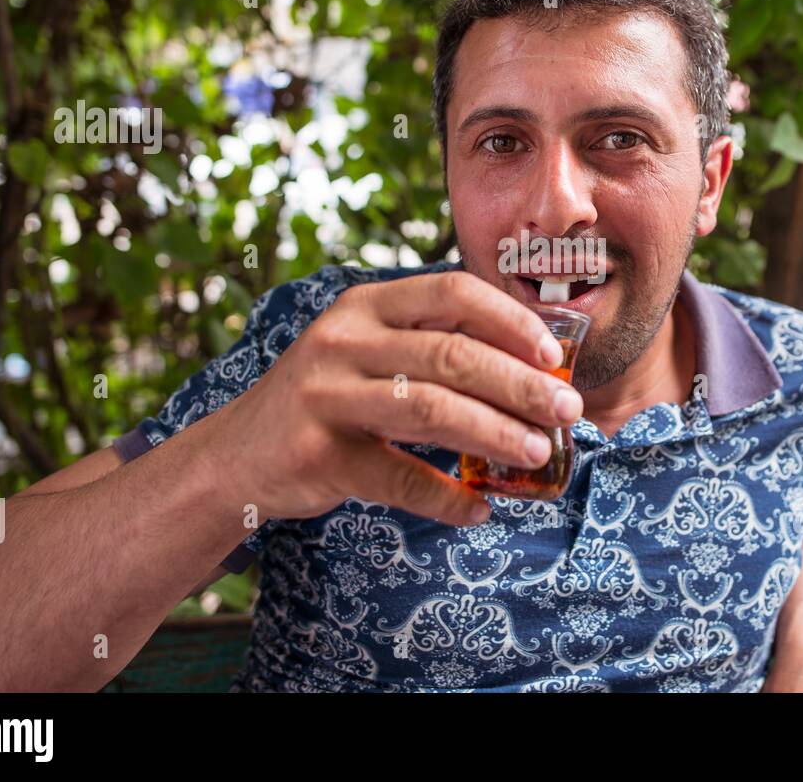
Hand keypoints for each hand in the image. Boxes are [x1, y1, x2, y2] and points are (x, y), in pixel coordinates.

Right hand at [206, 270, 583, 525]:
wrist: (236, 457)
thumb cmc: (326, 400)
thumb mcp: (369, 353)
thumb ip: (431, 348)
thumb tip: (530, 370)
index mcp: (366, 305)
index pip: (452, 292)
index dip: (511, 320)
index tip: (552, 354)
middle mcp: (343, 340)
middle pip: (453, 354)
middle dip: (520, 384)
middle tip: (566, 410)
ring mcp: (326, 395)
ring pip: (432, 409)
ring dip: (497, 433)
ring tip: (538, 453)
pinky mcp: (317, 453)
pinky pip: (399, 476)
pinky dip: (447, 497)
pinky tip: (479, 509)